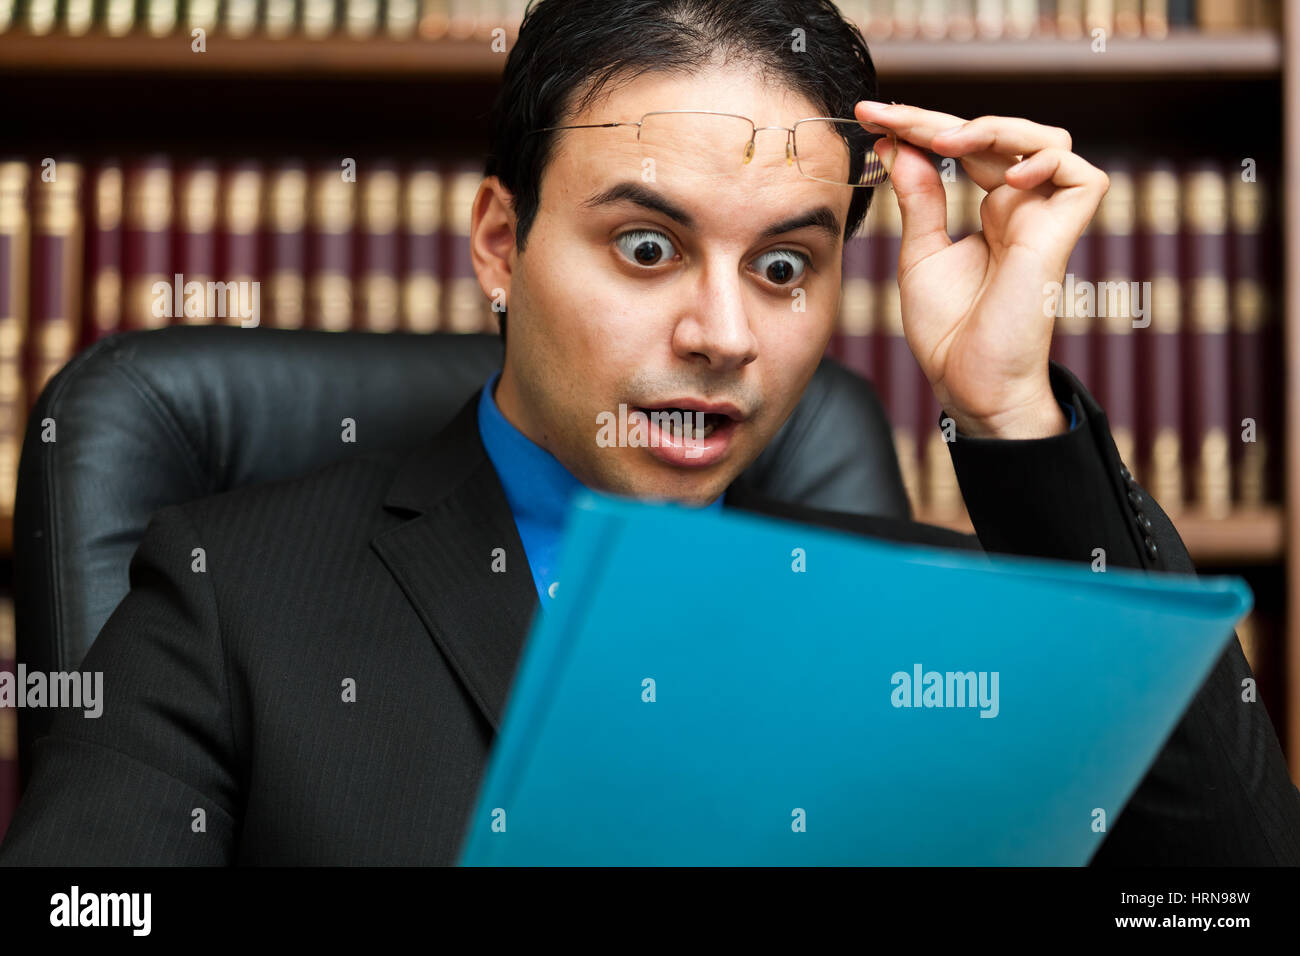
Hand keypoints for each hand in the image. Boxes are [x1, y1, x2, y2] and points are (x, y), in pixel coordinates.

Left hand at [854, 101, 1109, 438]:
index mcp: (993, 212)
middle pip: (996, 136)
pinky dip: (1045, 162)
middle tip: (885, 116)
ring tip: (942, 139)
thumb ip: (918, 199)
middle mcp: (1023, 209)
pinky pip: (1080, 176)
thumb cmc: (950, 332)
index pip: (965, 149)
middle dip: (937, 119)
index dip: (922, 128)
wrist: (970, 383)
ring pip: (1046, 140)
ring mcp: (1045, 220)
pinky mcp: (1064, 236)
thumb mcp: (920, 254)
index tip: (872, 119)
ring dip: (994, 128)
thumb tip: (896, 145)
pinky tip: (1003, 176)